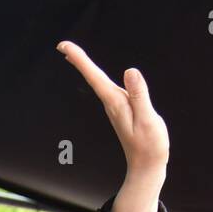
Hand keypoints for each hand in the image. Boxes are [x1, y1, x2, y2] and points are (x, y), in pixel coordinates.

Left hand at [58, 41, 168, 211]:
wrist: (147, 166)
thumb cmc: (150, 145)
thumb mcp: (148, 119)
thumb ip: (139, 95)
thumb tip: (129, 71)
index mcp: (115, 103)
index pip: (94, 76)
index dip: (80, 59)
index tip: (63, 46)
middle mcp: (112, 104)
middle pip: (92, 77)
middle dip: (78, 60)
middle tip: (62, 45)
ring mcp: (116, 107)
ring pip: (97, 82)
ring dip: (85, 67)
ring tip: (72, 55)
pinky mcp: (122, 110)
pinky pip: (106, 88)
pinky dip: (97, 77)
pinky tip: (96, 75)